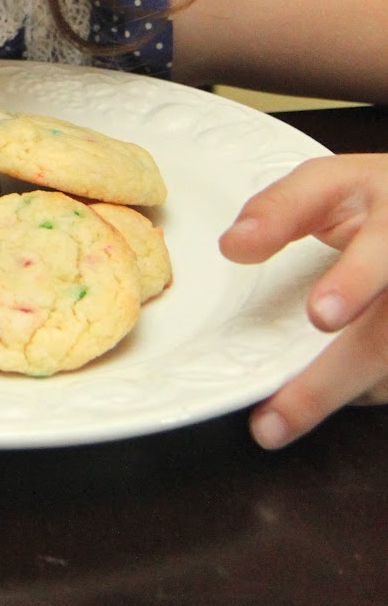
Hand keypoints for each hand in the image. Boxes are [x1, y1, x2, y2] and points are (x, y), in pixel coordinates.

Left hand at [219, 153, 387, 447]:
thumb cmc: (376, 202)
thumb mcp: (331, 184)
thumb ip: (281, 208)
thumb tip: (233, 247)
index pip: (381, 254)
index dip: (354, 283)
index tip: (321, 315)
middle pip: (382, 341)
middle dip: (328, 383)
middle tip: (274, 418)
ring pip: (383, 370)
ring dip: (332, 399)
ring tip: (274, 420)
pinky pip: (386, 384)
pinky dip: (352, 393)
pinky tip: (313, 396)